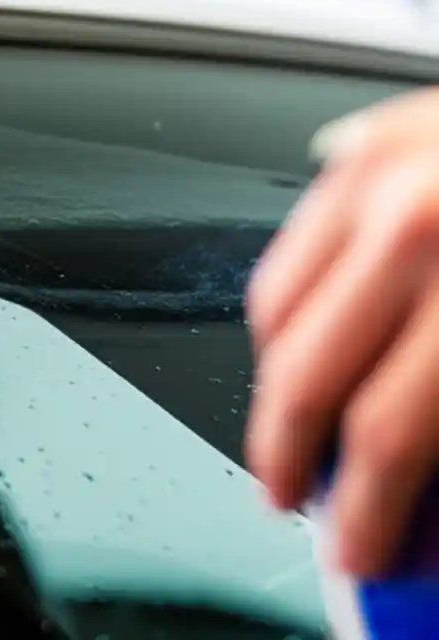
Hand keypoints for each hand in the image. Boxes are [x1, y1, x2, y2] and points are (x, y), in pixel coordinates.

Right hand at [246, 88, 438, 576]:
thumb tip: (431, 507)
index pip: (387, 435)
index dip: (368, 516)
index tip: (362, 553)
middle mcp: (417, 222)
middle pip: (306, 380)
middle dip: (290, 464)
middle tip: (300, 503)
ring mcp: (376, 174)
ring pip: (274, 318)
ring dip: (277, 394)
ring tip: (298, 433)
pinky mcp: (358, 145)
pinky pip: (287, 255)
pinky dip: (288, 319)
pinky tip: (312, 352)